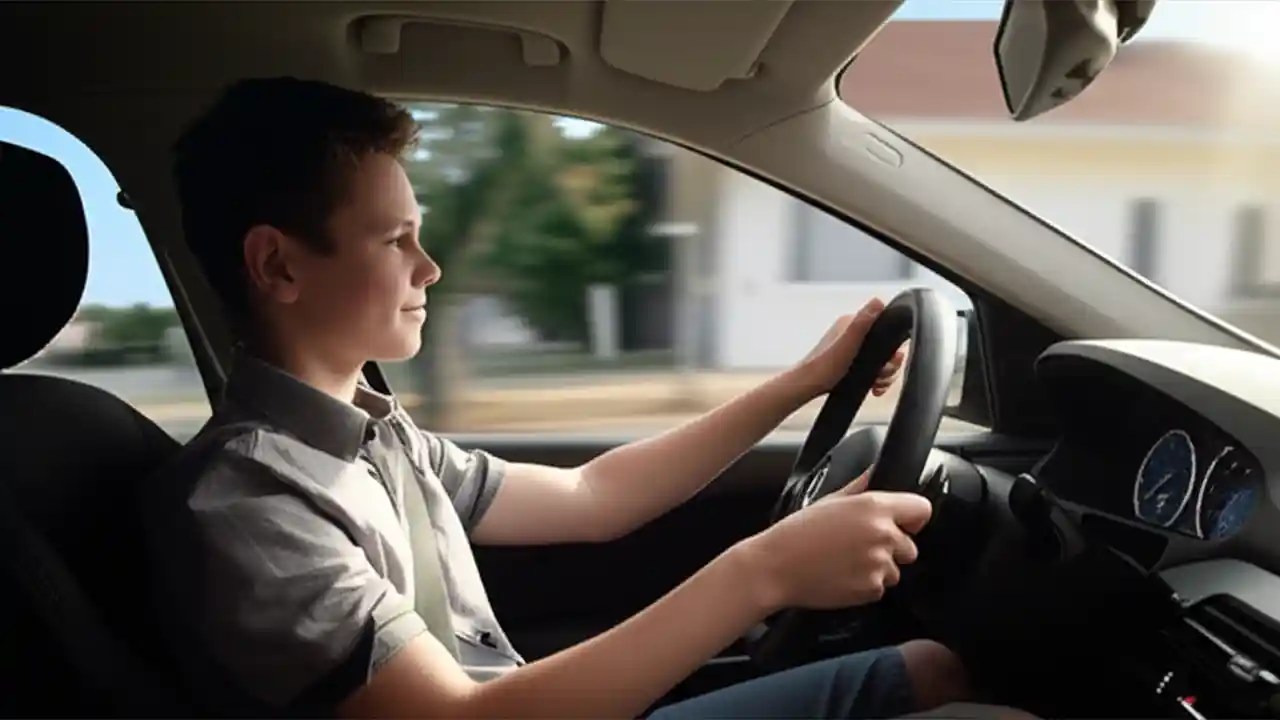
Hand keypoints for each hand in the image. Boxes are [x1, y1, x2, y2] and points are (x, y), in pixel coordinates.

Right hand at [735, 470, 932, 611]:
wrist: (775, 567)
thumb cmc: (797, 533)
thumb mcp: (828, 500)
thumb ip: (860, 486)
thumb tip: (874, 472)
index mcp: (874, 507)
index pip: (922, 510)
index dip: (912, 518)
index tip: (902, 524)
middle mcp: (882, 534)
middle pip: (910, 546)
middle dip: (891, 549)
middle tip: (859, 547)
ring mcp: (878, 564)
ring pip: (895, 570)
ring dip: (877, 569)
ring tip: (846, 562)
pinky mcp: (871, 589)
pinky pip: (880, 588)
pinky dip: (865, 586)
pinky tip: (842, 576)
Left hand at [792, 298, 905, 399]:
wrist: (808, 386)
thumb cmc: (826, 365)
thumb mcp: (848, 340)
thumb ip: (863, 321)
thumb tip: (878, 301)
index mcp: (852, 323)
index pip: (885, 325)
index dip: (893, 343)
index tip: (891, 358)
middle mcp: (852, 334)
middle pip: (886, 346)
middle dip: (889, 363)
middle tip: (883, 374)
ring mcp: (852, 351)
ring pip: (881, 360)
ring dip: (884, 374)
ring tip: (877, 383)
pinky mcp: (851, 365)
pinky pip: (873, 370)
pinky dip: (877, 380)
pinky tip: (875, 388)